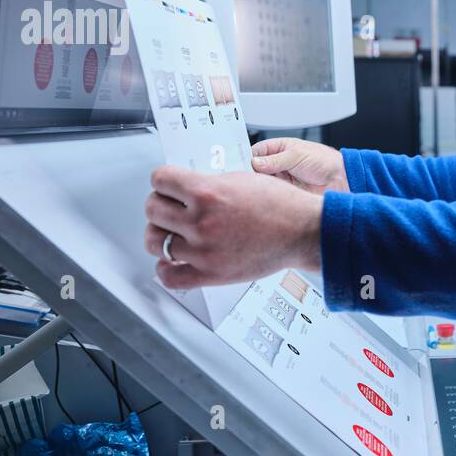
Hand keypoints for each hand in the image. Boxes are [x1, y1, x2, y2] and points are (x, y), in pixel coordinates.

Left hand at [143, 166, 322, 288]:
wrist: (304, 232)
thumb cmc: (281, 206)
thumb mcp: (240, 179)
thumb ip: (208, 184)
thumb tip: (185, 188)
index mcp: (208, 192)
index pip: (159, 179)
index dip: (163, 181)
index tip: (168, 186)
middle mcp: (201, 221)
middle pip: (152, 209)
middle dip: (161, 205)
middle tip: (171, 208)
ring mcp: (204, 250)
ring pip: (154, 241)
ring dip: (160, 234)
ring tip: (172, 233)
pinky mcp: (211, 274)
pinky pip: (169, 276)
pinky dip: (166, 268)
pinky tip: (175, 260)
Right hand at [251, 137, 348, 193]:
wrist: (342, 180)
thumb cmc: (326, 162)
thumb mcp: (297, 156)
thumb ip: (275, 160)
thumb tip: (255, 162)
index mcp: (281, 148)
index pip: (256, 151)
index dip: (246, 157)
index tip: (238, 164)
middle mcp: (279, 163)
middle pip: (255, 168)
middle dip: (249, 172)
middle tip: (243, 177)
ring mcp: (282, 178)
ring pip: (262, 182)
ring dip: (258, 185)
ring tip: (253, 187)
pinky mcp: (286, 193)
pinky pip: (272, 193)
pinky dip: (267, 195)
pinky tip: (263, 195)